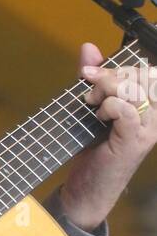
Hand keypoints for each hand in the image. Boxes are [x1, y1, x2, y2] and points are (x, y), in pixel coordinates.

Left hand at [59, 42, 156, 230]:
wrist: (86, 188)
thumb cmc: (93, 150)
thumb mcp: (93, 106)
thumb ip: (95, 77)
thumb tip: (89, 47)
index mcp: (151, 106)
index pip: (149, 71)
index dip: (122, 66)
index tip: (92, 74)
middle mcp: (155, 116)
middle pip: (142, 75)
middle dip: (110, 76)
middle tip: (89, 93)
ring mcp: (148, 129)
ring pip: (134, 89)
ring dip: (106, 90)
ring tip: (91, 104)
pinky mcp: (134, 141)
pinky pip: (126, 109)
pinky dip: (107, 107)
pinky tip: (98, 117)